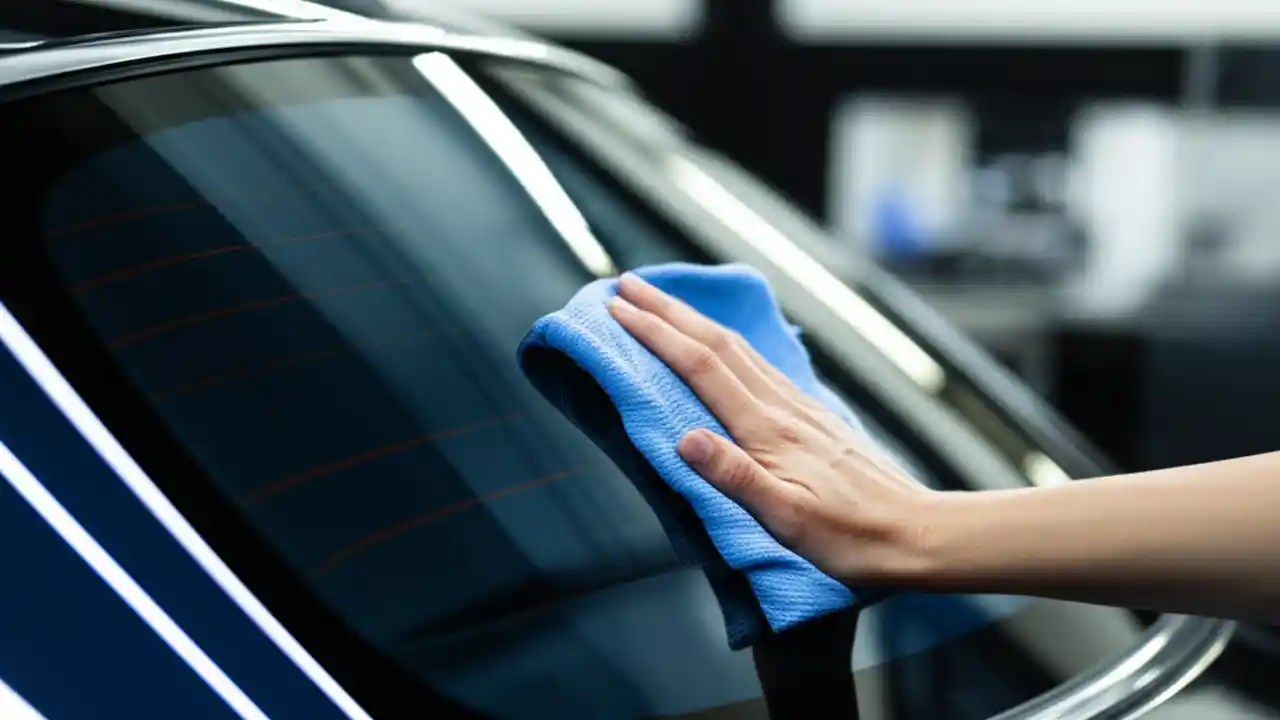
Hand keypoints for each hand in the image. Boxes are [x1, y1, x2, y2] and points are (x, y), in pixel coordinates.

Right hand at [608, 273, 938, 584]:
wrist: (916, 533)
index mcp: (768, 429)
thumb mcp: (786, 518)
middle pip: (716, 343)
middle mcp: (783, 408)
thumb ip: (734, 475)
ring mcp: (801, 409)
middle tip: (626, 284)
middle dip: (668, 311)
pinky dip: (727, 345)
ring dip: (695, 322)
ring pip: (739, 349)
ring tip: (662, 304)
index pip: (701, 367)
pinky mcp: (813, 418)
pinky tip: (724, 346)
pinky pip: (760, 366)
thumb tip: (683, 438)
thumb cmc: (851, 537)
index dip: (657, 334)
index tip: (618, 308)